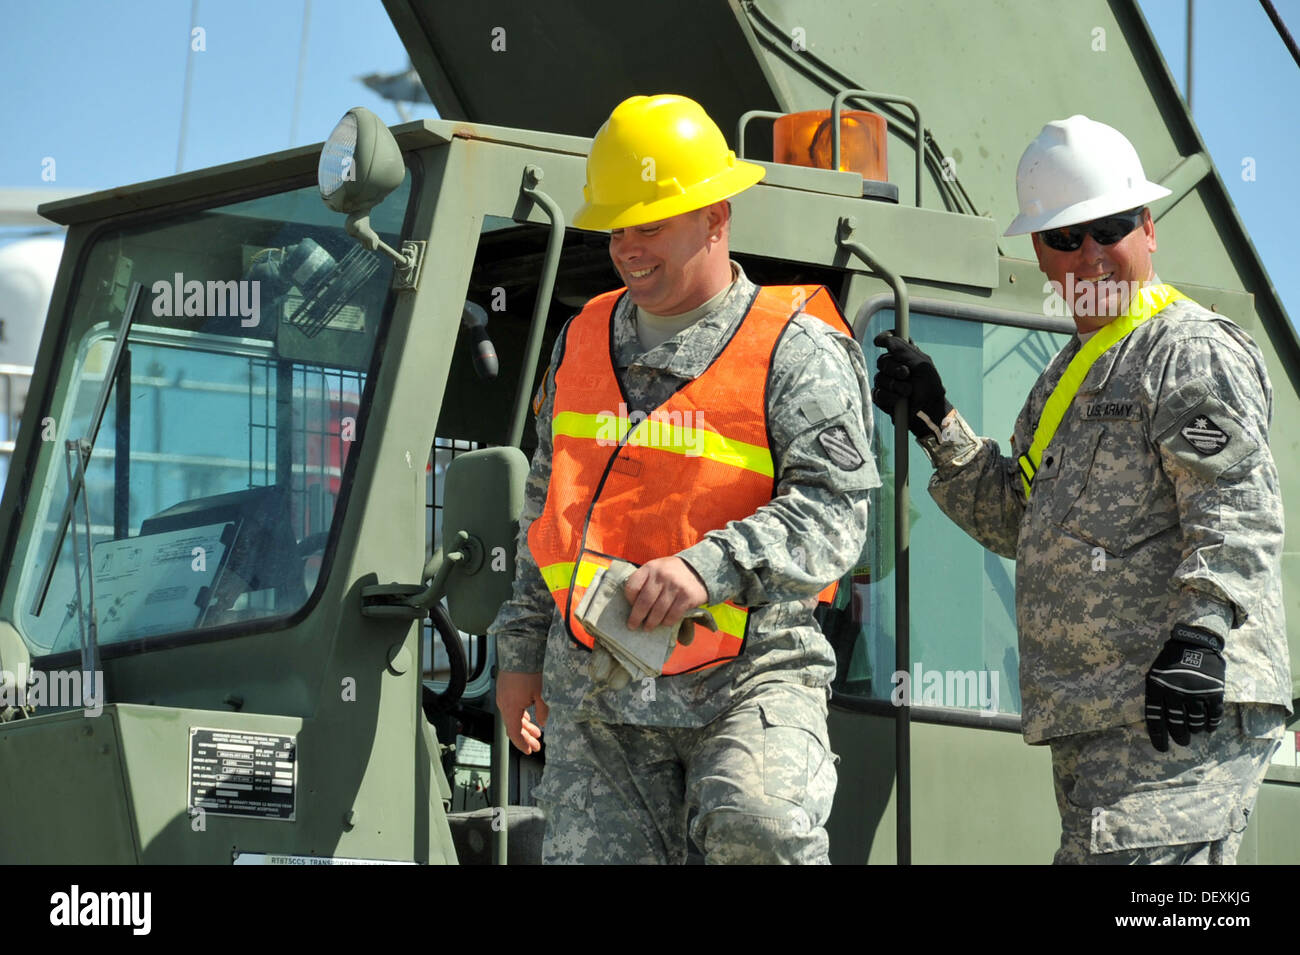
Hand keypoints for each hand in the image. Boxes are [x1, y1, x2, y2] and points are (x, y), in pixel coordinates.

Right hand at [496, 670, 547, 754]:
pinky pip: (511, 708)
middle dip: (526, 737)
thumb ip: (543, 711)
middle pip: (513, 726)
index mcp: (511, 708)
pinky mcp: (505, 689)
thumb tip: (544, 722)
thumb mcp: (542, 693)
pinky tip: (529, 716)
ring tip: (537, 731)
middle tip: (536, 745)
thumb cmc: (529, 670)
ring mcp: (503, 696)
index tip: (529, 750)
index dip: (522, 743)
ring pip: (513, 717)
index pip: (514, 733)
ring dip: (524, 725)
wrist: (519, 651)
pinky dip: (520, 715)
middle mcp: (504, 704)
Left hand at [624, 556, 708, 630]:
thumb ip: (645, 581)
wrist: (700, 569)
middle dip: (636, 617)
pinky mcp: (687, 596)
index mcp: (650, 567)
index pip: (632, 586)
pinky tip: (664, 623)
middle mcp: (662, 575)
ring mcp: (675, 586)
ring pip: (658, 611)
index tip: (630, 606)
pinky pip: (673, 615)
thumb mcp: (657, 569)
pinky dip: (667, 622)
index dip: (629, 599)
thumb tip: (631, 604)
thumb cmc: (672, 572)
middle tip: (632, 626)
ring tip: (648, 627)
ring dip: (651, 623)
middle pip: (644, 602)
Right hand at [872, 331, 952, 438]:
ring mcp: (888, 383)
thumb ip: (904, 351)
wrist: (928, 413)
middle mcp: (896, 367)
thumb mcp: (922, 366)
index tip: (881, 341)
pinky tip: (899, 401)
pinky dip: (889, 397)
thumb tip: (887, 339)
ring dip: (894, 385)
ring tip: (908, 392)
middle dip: (893, 367)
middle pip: (882, 360)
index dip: (885, 338)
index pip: (892, 341)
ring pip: (879, 378)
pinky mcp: (882, 397)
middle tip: (906, 374)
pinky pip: (877, 393)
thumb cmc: (930, 389)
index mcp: (907, 356)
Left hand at [1145, 625, 1225, 752]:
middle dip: (1180, 736)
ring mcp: (1196, 693)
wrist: (1194, 643)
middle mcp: (1176, 692)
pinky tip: (1209, 728)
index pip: (1155, 718)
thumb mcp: (1155, 673)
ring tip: (1194, 732)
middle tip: (1182, 741)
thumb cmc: (1171, 660)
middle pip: (1177, 723)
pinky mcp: (1213, 692)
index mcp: (1158, 688)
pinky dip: (1212, 724)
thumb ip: (1156, 694)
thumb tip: (1158, 720)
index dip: (1158, 736)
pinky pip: (1213, 715)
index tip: (1162, 748)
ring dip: (1195, 729)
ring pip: (1195, 721)